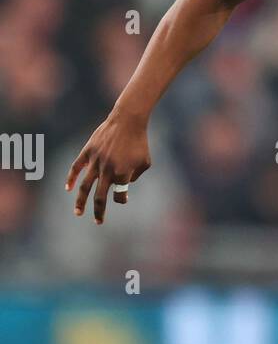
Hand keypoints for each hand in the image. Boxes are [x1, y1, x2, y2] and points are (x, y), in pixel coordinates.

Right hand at [65, 109, 150, 223]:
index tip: (122, 196)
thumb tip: (124, 184)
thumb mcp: (145, 162)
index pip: (119, 195)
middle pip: (100, 197)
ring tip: (78, 213)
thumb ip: (135, 177)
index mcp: (122, 175)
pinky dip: (71, 178)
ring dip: (80, 201)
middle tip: (98, 222)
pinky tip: (67, 188)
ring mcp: (96, 162)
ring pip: (85, 186)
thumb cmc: (139, 142)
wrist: (128, 120)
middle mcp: (107, 171)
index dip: (121, 198)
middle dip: (99, 212)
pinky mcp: (88, 152)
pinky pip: (76, 167)